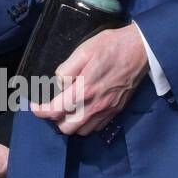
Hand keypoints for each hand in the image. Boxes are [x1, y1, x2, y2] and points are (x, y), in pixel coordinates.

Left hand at [31, 23, 148, 134]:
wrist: (141, 50)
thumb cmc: (110, 46)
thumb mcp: (83, 51)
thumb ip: (66, 70)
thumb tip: (59, 84)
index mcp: (84, 89)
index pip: (56, 110)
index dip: (41, 111)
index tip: (35, 107)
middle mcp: (95, 105)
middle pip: (67, 128)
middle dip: (55, 120)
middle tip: (53, 106)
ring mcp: (107, 110)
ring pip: (82, 131)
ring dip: (71, 123)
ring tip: (68, 109)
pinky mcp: (116, 110)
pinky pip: (97, 127)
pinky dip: (87, 123)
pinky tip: (84, 110)